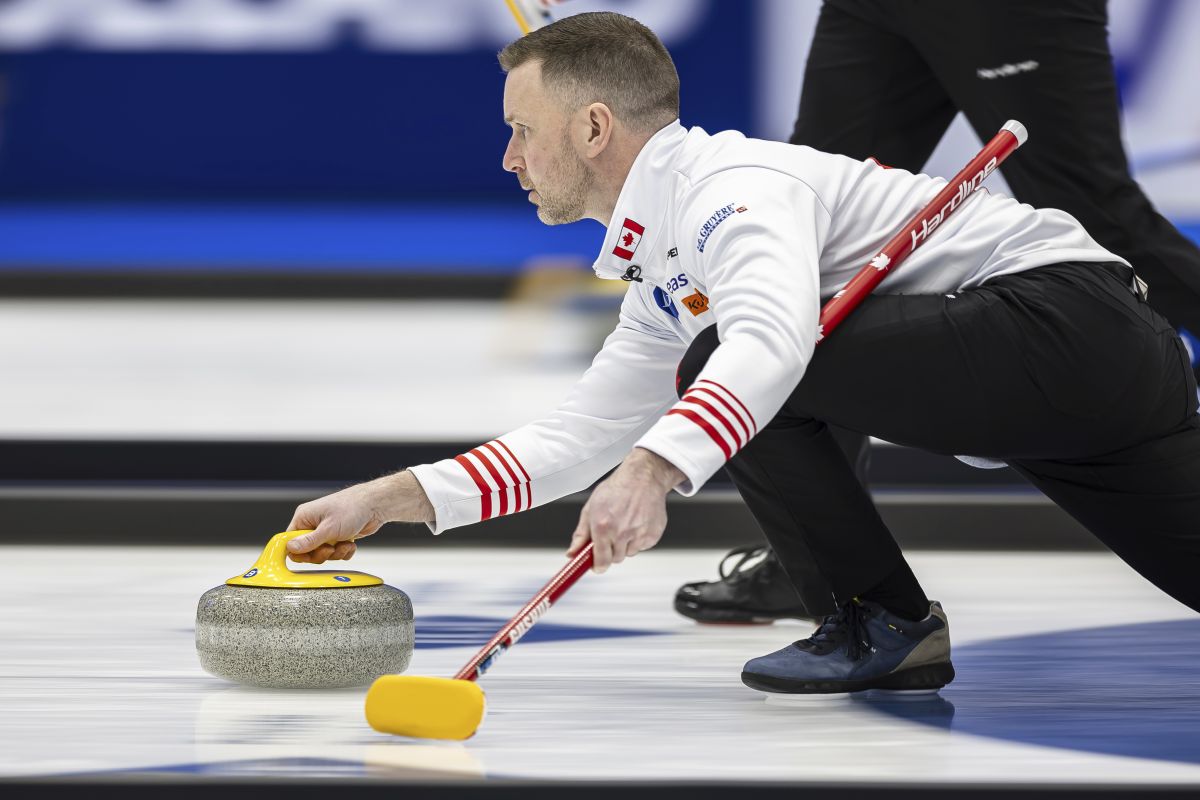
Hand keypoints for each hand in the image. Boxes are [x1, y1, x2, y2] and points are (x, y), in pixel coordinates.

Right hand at [285, 471, 433, 562]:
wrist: (376, 505)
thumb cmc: (352, 508)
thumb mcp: (329, 529)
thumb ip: (309, 542)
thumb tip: (290, 548)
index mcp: (304, 517)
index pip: (289, 540)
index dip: (297, 552)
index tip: (307, 558)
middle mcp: (313, 524)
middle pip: (306, 551)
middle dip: (321, 554)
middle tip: (330, 549)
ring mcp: (326, 531)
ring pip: (322, 553)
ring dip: (335, 553)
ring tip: (345, 543)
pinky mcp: (338, 536)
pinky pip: (335, 553)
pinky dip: (343, 551)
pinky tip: (350, 543)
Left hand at [566, 448, 684, 572]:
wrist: (642, 477)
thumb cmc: (616, 490)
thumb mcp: (591, 508)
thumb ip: (581, 534)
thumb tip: (572, 553)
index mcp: (602, 527)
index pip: (601, 561)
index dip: (598, 566)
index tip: (597, 566)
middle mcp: (621, 532)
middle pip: (615, 559)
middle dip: (611, 551)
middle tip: (612, 535)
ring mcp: (639, 534)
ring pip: (629, 553)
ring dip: (626, 545)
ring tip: (626, 524)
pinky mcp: (653, 534)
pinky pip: (643, 546)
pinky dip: (639, 539)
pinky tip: (637, 522)